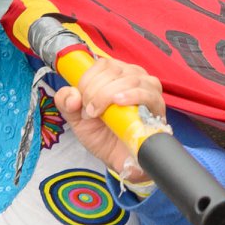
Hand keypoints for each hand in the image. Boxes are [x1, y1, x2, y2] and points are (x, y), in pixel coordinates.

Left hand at [55, 57, 166, 184]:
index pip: (103, 64)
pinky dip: (131, 95)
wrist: (119, 160)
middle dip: (95, 90)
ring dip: (109, 93)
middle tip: (90, 112)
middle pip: (114, 69)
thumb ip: (66, 103)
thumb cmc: (103, 135)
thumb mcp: (77, 119)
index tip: (82, 102)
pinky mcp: (158, 105)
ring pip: (130, 78)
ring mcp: (148, 89)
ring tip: (99, 112)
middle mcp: (134, 76)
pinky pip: (147, 93)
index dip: (88, 79)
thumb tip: (72, 95)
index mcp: (115, 74)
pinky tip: (119, 102)